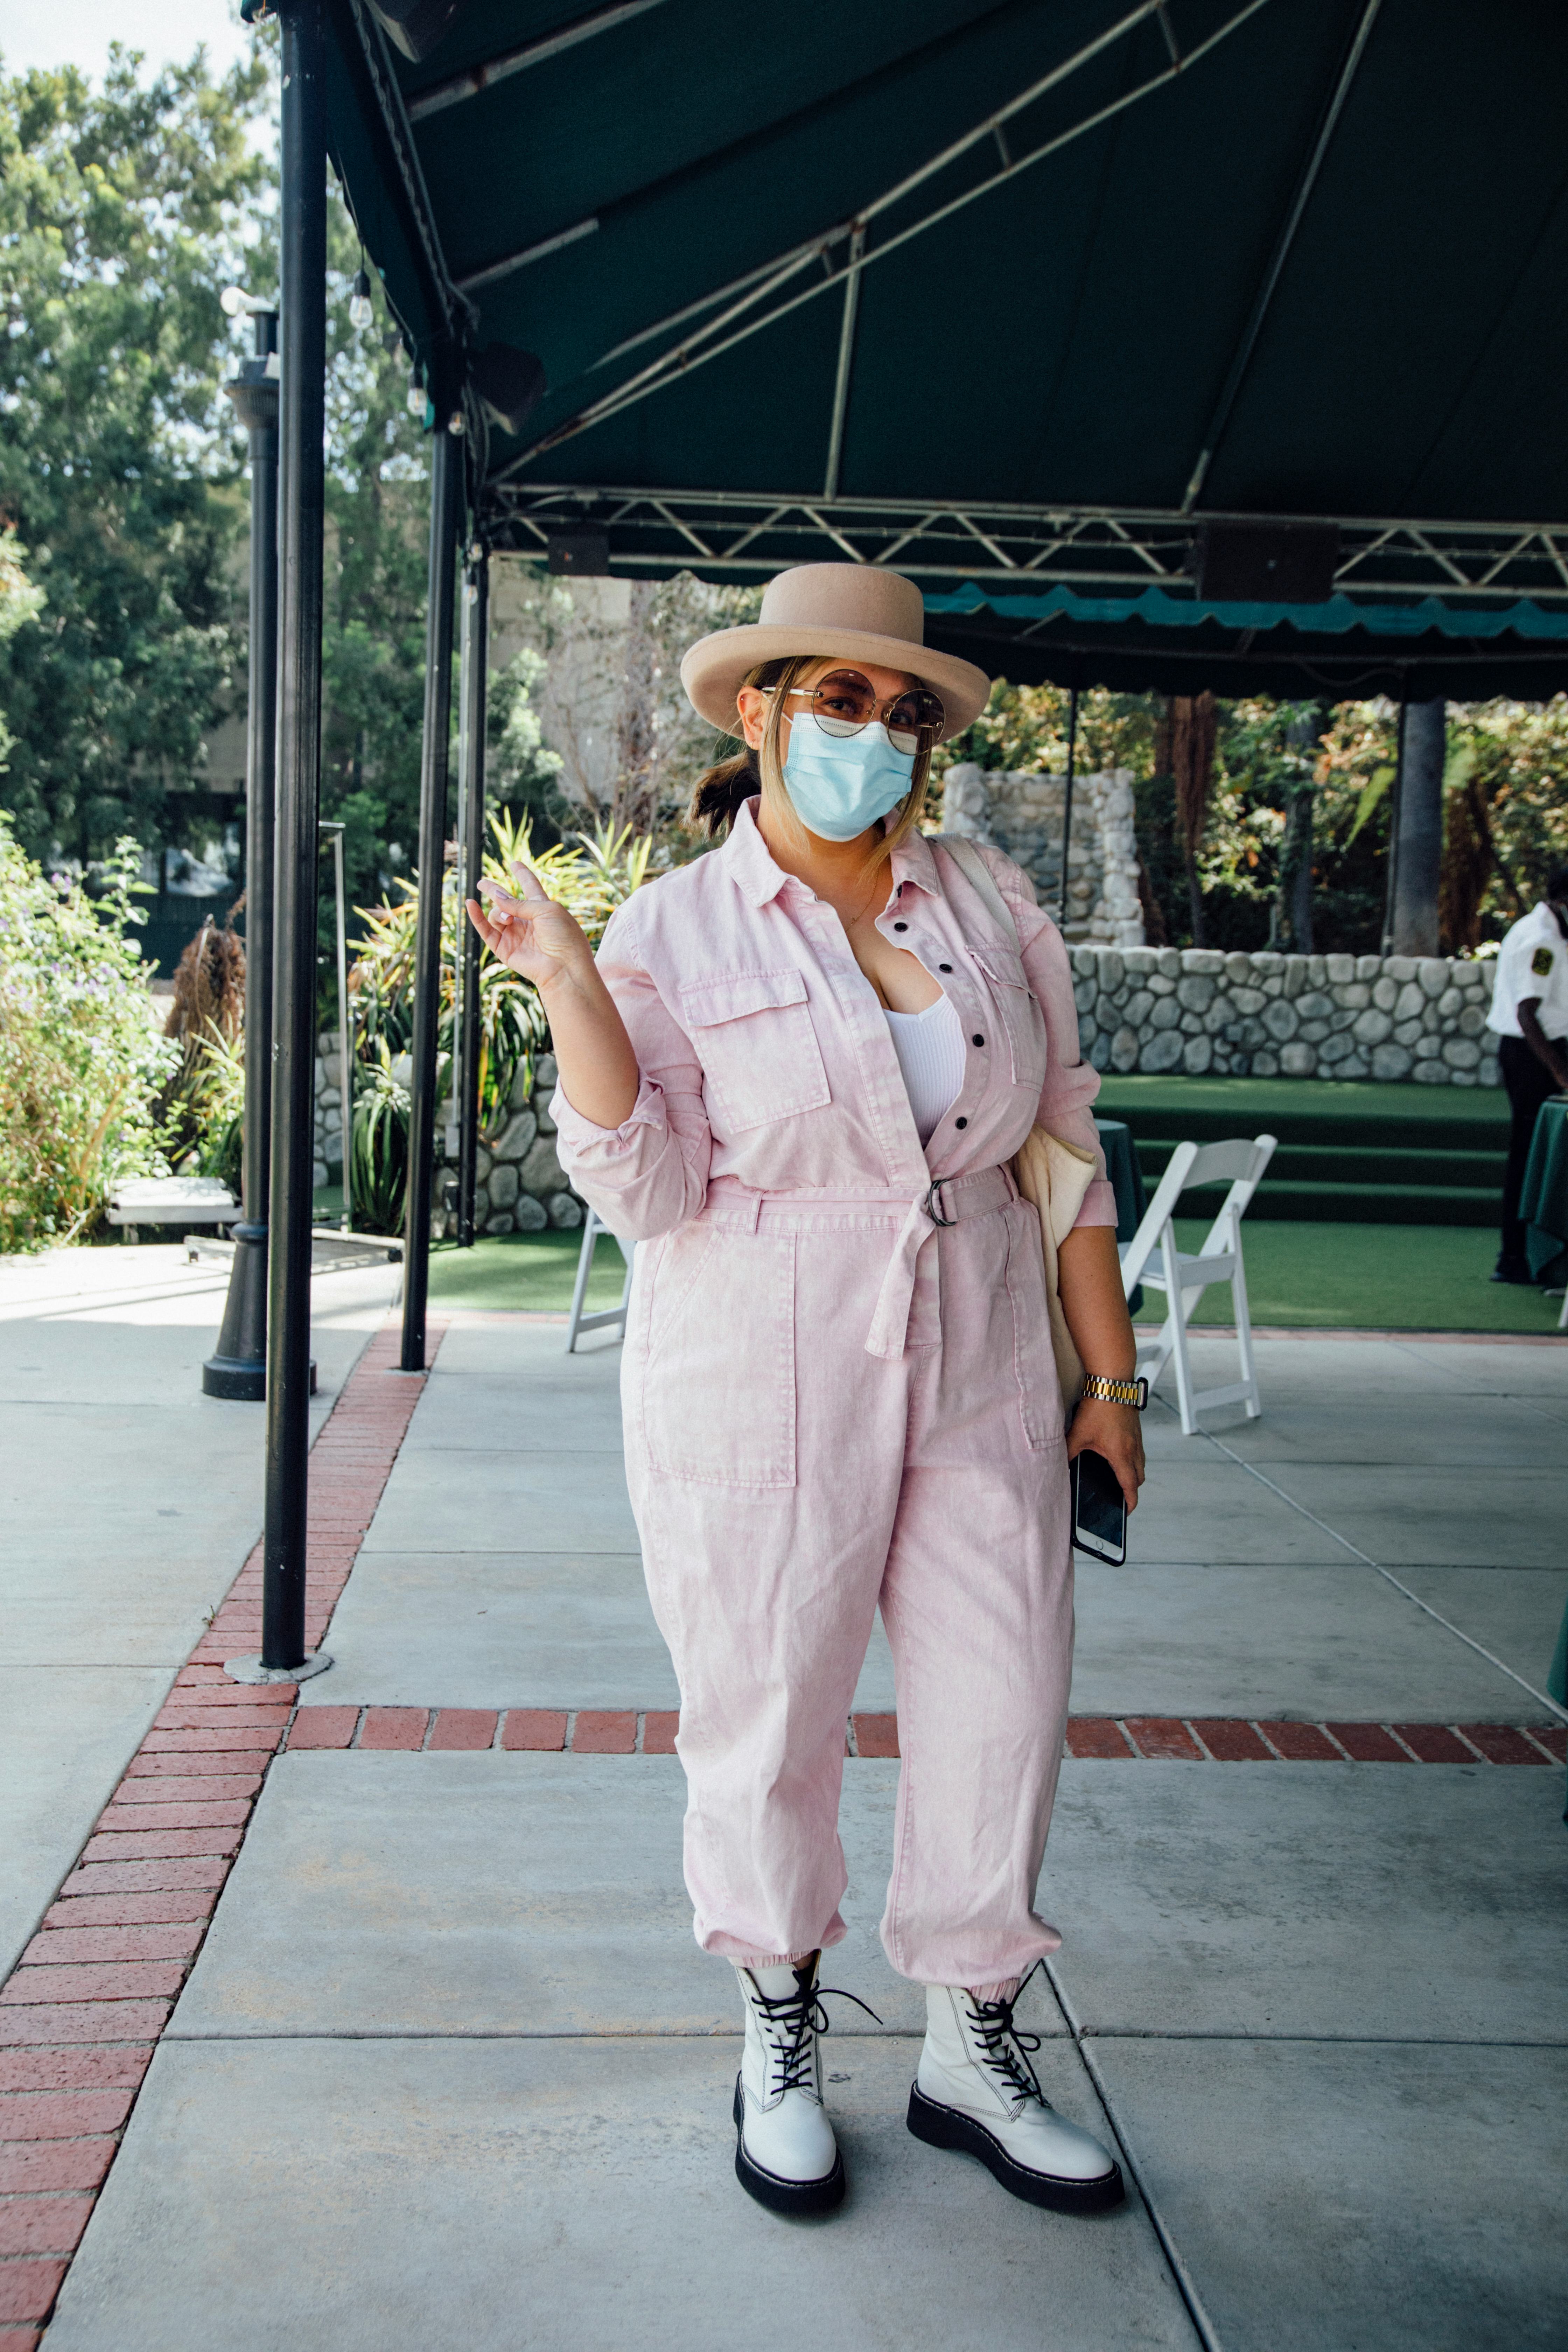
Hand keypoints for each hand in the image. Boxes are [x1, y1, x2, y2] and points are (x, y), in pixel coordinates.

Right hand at [467, 863, 593, 994]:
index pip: (530, 887)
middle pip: (506, 901)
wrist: (564, 966)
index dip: (522, 875)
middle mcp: (528, 921)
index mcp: (543, 908)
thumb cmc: (564, 936)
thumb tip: (496, 897)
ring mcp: (515, 935)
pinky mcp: (505, 949)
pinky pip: (486, 931)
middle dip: (495, 891)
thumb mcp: (546, 910)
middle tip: (482, 883)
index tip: (515, 864)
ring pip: (496, 915)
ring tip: (508, 919)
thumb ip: (520, 903)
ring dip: (498, 912)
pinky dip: (476, 917)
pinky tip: (470, 904)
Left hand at [1066, 1395, 1145, 1513]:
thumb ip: (1069, 1452)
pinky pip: (1139, 1450)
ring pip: (1141, 1463)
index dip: (1130, 1502)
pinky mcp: (1136, 1429)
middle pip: (1139, 1478)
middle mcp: (1134, 1449)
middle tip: (1122, 1495)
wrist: (1112, 1383)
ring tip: (1121, 1476)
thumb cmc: (1098, 1408)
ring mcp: (1137, 1438)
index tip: (1126, 1511)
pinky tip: (1120, 1453)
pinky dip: (1133, 1458)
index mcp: (1121, 1455)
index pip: (1130, 1486)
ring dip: (1134, 1472)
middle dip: (1132, 1489)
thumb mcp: (1078, 1434)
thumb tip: (1061, 1465)